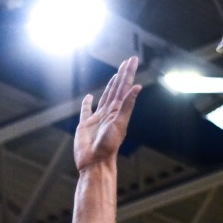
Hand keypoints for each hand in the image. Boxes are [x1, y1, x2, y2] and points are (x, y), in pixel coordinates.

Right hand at [74, 56, 140, 171]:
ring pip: (104, 97)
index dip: (128, 73)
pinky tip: (89, 97)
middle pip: (116, 89)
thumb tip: (137, 87)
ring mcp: (97, 118)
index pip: (124, 88)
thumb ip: (127, 105)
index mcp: (117, 111)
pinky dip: (87, 103)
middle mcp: (109, 112)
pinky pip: (86, 111)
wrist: (95, 162)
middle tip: (128, 61)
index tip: (132, 60)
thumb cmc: (108, 146)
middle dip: (122, 75)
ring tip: (115, 75)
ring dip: (110, 86)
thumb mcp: (119, 124)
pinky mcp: (85, 125)